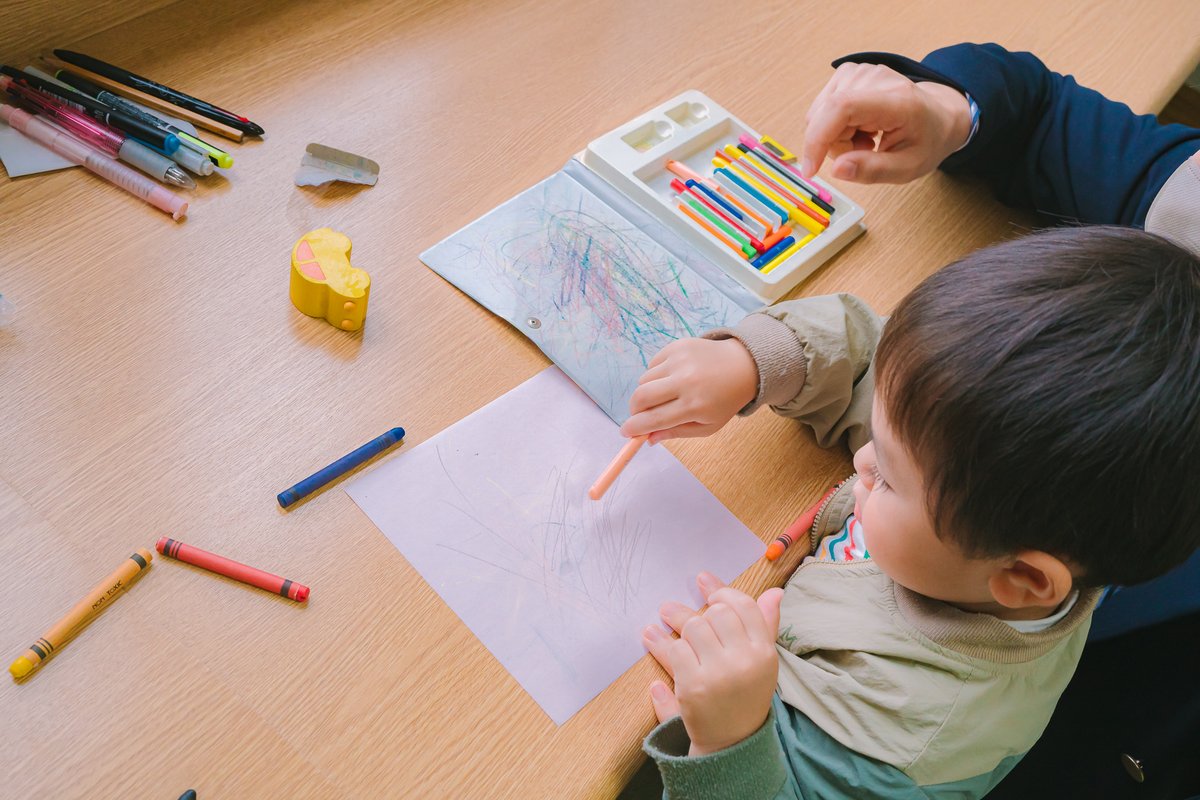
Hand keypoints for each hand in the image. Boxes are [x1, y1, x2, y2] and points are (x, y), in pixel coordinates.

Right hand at [620, 338, 757, 443]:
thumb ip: (676, 433)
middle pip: (641, 397)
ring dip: (646, 392)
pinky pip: (652, 364)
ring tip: (664, 395)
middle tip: (640, 415)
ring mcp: (680, 361)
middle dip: (634, 410)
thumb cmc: (724, 400)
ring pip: (644, 380)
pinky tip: (671, 378)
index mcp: (695, 406)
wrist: (743, 365)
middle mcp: (686, 381)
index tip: (626, 432)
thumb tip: (648, 438)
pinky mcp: (677, 346)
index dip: (634, 427)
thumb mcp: (707, 426)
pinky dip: (655, 375)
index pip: (654, 419)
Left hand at [642, 572, 783, 755]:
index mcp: (764, 652)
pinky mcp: (694, 687)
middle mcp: (745, 660)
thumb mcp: (761, 662)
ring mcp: (719, 674)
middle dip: (696, 611)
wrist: (730, 743)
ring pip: (694, 627)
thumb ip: (765, 625)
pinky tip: (652, 638)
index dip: (723, 592)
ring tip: (663, 615)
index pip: (745, 606)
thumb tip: (775, 592)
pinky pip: (676, 650)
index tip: (706, 588)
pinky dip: (662, 646)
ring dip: (676, 621)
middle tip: (673, 609)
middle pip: (717, 613)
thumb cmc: (745, 695)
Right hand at [800, 62, 972, 183]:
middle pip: (825, 116)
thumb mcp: (908, 168)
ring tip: (866, 139)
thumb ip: (873, 171)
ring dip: (836, 137)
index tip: (810, 170)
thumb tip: (837, 170)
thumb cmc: (925, 141)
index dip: (818, 139)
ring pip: (819, 115)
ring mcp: (860, 72)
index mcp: (896, 100)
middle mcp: (875, 78)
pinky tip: (859, 128)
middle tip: (865, 152)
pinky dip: (834, 126)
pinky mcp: (848, 73)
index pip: (842, 107)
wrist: (938, 116)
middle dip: (833, 146)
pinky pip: (822, 109)